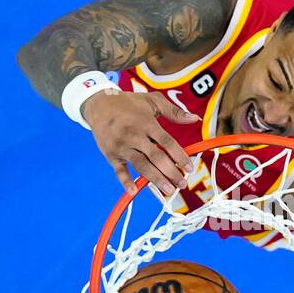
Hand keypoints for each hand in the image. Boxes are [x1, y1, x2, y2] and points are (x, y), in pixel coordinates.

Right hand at [82, 90, 200, 195]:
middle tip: (182, 184)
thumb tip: (195, 119)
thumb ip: (174, 112)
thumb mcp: (152, 101)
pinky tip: (134, 191)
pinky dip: (125, 181)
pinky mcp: (111, 155)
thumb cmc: (129, 103)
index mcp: (146, 123)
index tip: (189, 168)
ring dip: (155, 179)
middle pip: (155, 157)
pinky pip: (118, 170)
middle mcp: (134, 135)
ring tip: (168, 190)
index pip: (167, 142)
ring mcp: (122, 146)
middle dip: (170, 172)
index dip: (179, 156)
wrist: (99, 104)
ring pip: (141, 165)